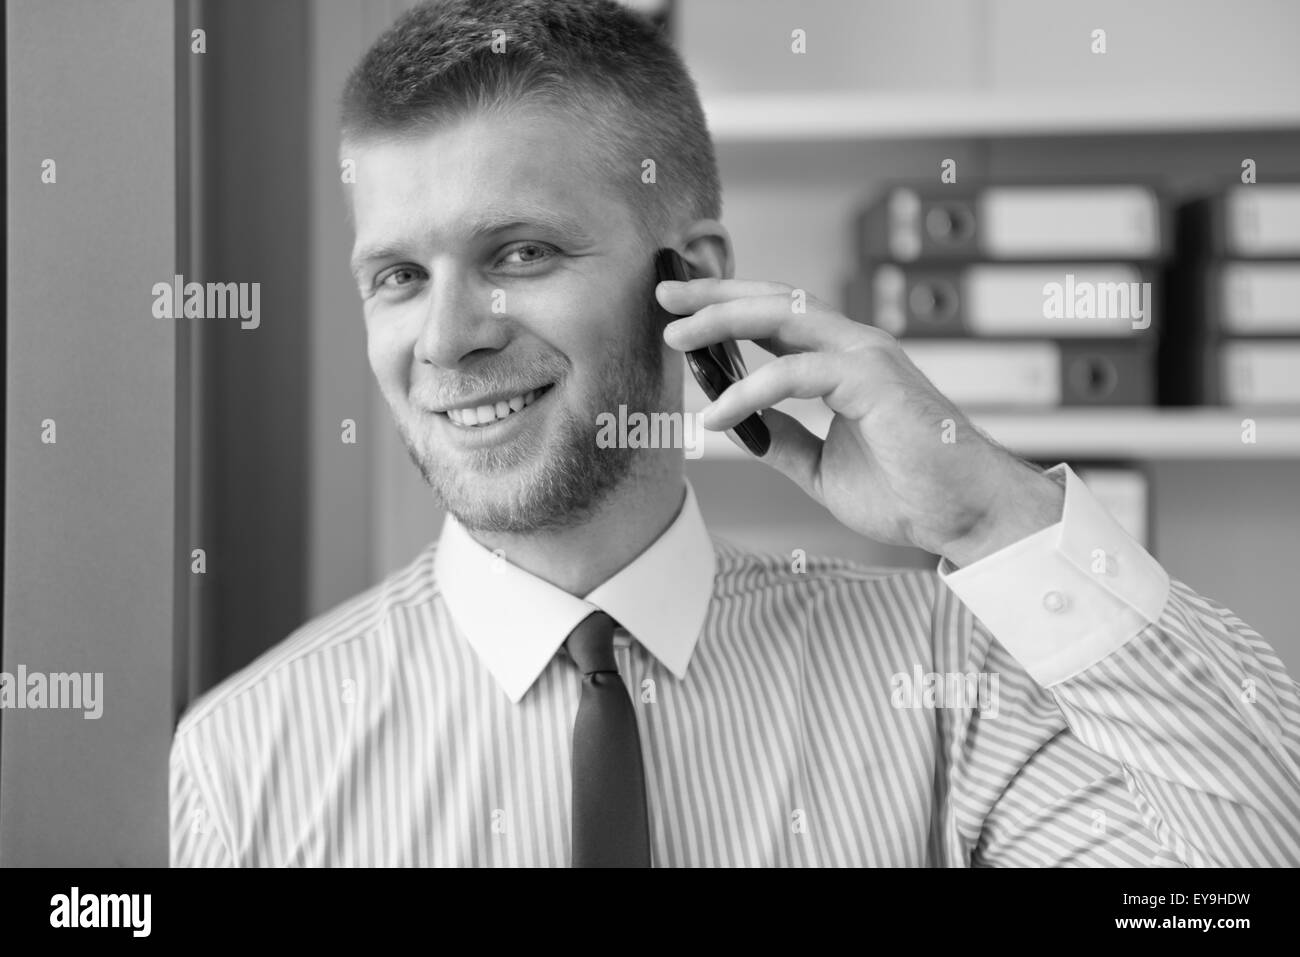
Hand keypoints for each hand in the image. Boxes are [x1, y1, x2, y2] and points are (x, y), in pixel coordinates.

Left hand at [658, 277, 1064, 566]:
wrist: (964, 517)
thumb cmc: (908, 491)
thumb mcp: (820, 466)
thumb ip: (780, 439)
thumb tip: (734, 425)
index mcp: (844, 362)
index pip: (777, 317)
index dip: (726, 307)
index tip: (678, 309)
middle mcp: (855, 347)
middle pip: (774, 300)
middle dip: (715, 294)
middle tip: (664, 294)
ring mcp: (867, 358)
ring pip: (784, 317)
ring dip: (723, 322)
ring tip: (676, 338)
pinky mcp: (874, 381)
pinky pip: (796, 373)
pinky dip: (751, 390)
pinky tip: (716, 414)